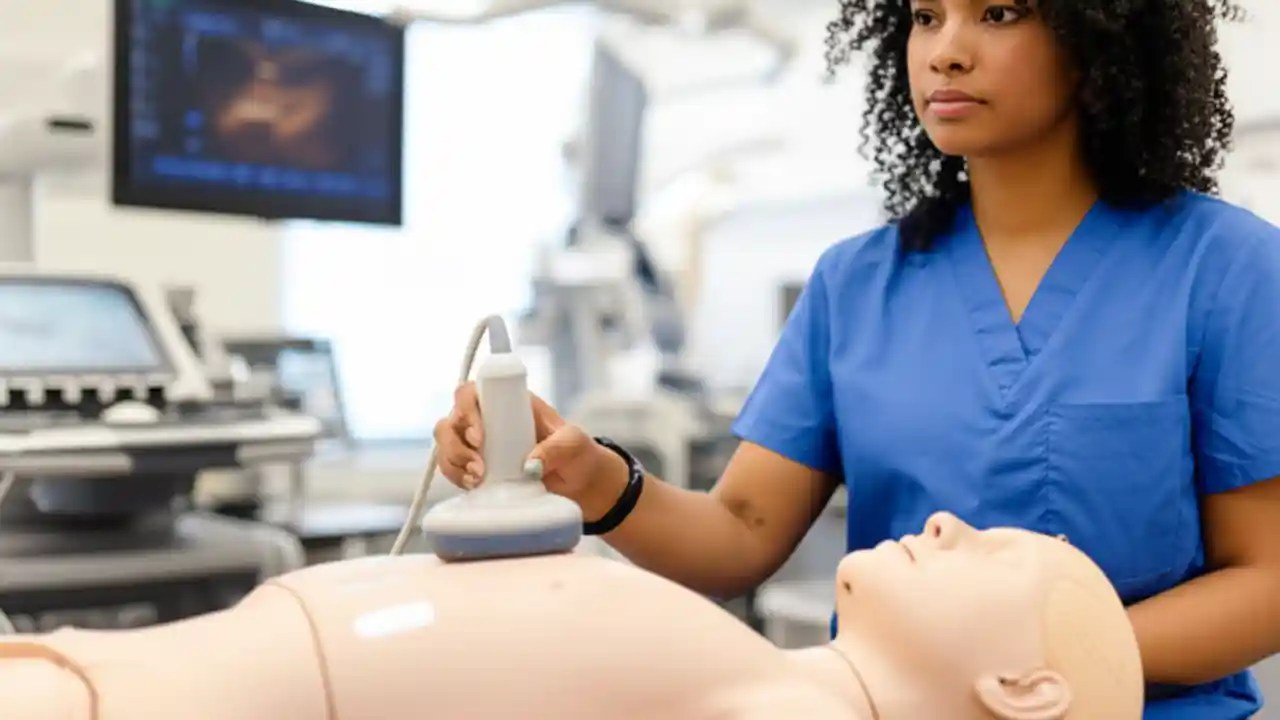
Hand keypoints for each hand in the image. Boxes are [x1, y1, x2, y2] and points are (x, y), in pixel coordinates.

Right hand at [433, 383, 607, 500]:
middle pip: (451, 420)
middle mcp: (488, 420)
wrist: (580, 485)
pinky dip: (456, 477)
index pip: (472, 392)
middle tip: (479, 465)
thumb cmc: (578, 454)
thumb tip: (529, 464)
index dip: (466, 409)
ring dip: (454, 462)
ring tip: (477, 479)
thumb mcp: (574, 444)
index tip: (479, 435)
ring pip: (445, 446)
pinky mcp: (477, 469)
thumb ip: (557, 449)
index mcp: (508, 403)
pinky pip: (452, 469)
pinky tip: (473, 486)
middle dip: (456, 444)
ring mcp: (479, 446)